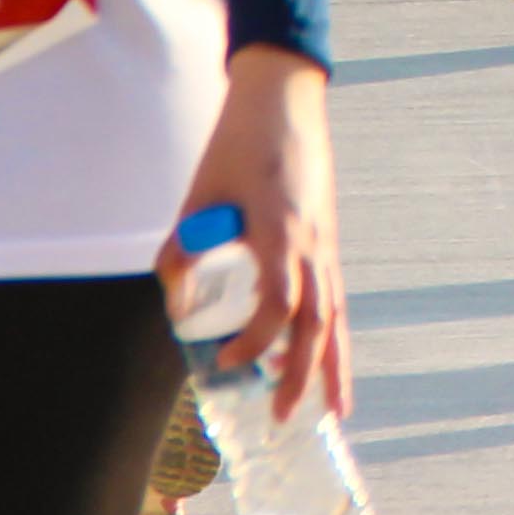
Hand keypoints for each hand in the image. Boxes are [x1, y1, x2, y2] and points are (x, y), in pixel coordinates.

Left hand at [166, 55, 348, 421]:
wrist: (285, 97)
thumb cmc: (239, 142)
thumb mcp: (200, 193)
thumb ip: (184, 247)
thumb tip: (176, 300)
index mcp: (281, 231)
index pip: (278, 305)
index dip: (254, 341)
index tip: (225, 359)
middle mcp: (313, 242)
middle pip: (318, 323)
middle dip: (304, 376)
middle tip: (283, 418)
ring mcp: (326, 240)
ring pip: (337, 315)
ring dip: (334, 365)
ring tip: (335, 412)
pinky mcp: (328, 237)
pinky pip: (336, 296)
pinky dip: (335, 334)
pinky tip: (328, 358)